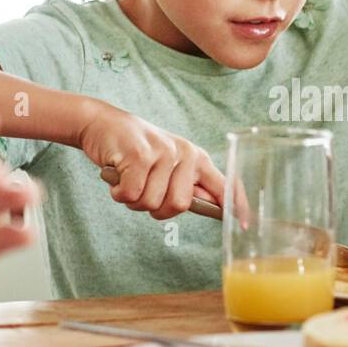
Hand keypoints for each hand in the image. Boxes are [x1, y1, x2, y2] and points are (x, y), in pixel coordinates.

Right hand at [78, 102, 224, 219]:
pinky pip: (132, 196)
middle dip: (156, 208)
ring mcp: (164, 152)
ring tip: (129, 178)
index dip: (237, 205)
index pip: (225, 184)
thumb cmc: (135, 150)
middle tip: (143, 190)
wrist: (101, 122)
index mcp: (197, 158)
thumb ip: (189, 185)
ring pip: (151, 204)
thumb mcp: (168, 164)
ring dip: (133, 200)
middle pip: (179, 206)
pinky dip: (119, 194)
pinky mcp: (140, 155)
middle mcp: (185, 153)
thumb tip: (216, 208)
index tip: (245, 223)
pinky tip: (117, 176)